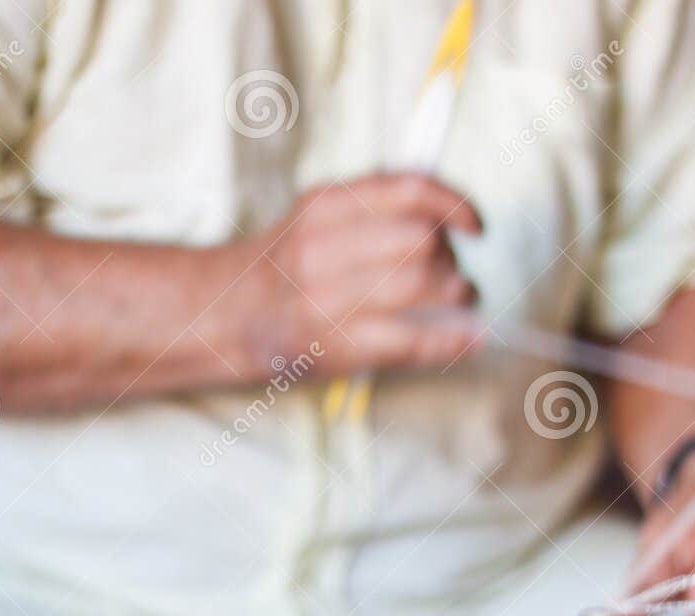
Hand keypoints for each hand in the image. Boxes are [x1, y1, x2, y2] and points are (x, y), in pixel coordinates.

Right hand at [241, 174, 481, 375]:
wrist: (218, 315)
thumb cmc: (280, 269)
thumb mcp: (314, 217)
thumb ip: (373, 208)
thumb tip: (447, 219)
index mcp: (325, 205)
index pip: (409, 190)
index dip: (456, 205)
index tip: (476, 225)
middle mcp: (324, 245)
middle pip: (421, 239)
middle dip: (452, 259)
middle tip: (455, 274)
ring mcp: (326, 298)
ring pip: (421, 283)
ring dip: (457, 294)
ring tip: (459, 302)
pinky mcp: (335, 346)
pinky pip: (412, 339)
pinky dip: (452, 341)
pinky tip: (470, 340)